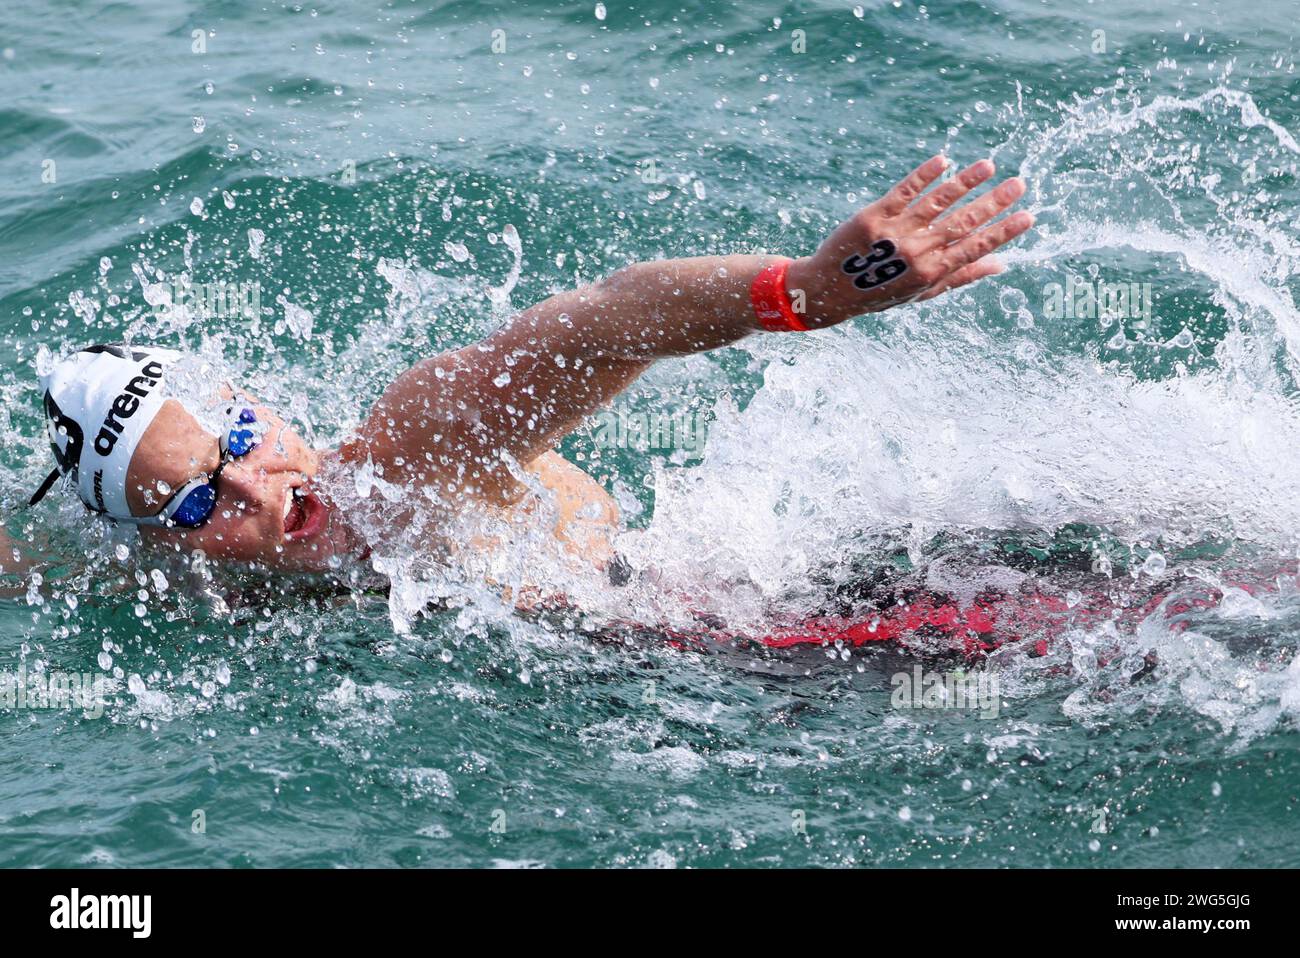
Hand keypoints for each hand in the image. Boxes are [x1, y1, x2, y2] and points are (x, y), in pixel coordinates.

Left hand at [786, 155, 1033, 326]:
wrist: (827, 291)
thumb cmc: (878, 293)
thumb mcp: (920, 293)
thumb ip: (960, 277)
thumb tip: (1000, 264)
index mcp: (931, 273)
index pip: (975, 248)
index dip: (1003, 232)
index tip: (1029, 216)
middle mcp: (915, 253)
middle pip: (962, 223)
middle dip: (994, 203)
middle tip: (1019, 184)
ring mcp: (894, 233)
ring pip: (937, 203)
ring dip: (965, 183)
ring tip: (988, 166)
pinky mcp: (873, 216)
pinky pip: (903, 192)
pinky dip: (924, 176)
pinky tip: (944, 161)